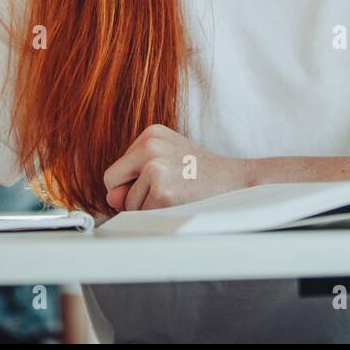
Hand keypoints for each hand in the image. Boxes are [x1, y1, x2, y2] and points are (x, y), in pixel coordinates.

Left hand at [102, 124, 252, 212]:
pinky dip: (157, 215)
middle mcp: (150, 145)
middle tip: (164, 191)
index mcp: (151, 133)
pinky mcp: (162, 190)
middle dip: (129, 194)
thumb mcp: (168, 161)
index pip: (117, 168)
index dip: (130, 183)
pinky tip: (180, 202)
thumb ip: (135, 176)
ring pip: (128, 202)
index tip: (156, 182)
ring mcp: (155, 167)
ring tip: (177, 194)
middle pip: (112, 181)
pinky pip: (142, 214)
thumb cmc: (202, 174)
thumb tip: (112, 197)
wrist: (237, 182)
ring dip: (147, 207)